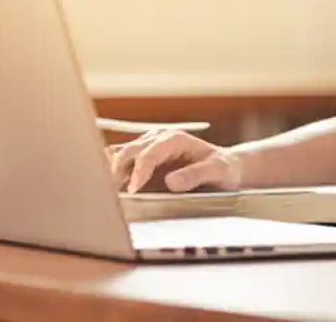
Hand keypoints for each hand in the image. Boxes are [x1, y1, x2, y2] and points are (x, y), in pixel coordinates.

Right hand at [107, 129, 241, 192]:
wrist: (226, 168)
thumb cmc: (223, 169)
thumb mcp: (218, 171)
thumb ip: (196, 175)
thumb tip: (170, 182)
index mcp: (174, 139)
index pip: (149, 154)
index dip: (138, 172)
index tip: (133, 190)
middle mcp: (158, 140)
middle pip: (128, 152)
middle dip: (117, 171)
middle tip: (113, 195)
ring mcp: (149, 149)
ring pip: (121, 157)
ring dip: (112, 174)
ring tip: (109, 196)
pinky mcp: (143, 161)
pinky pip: (123, 165)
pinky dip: (115, 176)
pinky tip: (114, 192)